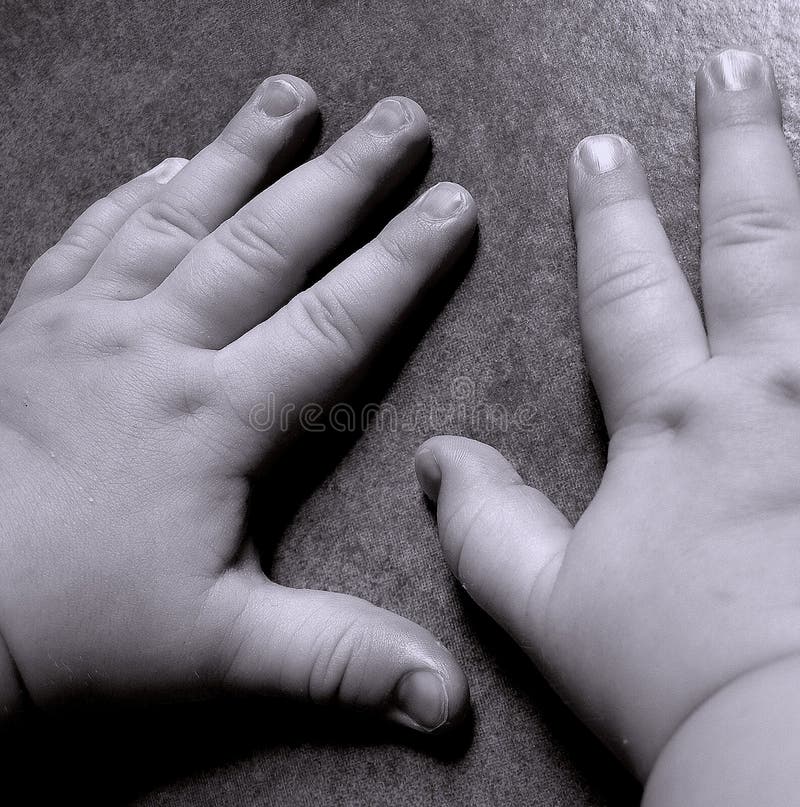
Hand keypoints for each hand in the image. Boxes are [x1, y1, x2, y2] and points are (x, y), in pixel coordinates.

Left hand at [0, 74, 474, 733]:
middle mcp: (153, 349)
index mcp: (211, 416)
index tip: (453, 205)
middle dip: (346, 176)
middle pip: (268, 240)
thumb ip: (341, 660)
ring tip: (293, 94)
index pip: (334, 318)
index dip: (403, 260)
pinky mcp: (34, 328)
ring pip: (180, 215)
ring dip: (243, 151)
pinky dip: (138, 192)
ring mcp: (85, 328)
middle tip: (402, 120)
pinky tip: (170, 161)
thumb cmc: (81, 632)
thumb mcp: (225, 654)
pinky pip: (93, 237)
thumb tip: (447, 698)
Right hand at [416, 47, 799, 782]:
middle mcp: (774, 390)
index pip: (630, 288)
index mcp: (676, 420)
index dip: (609, 213)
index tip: (599, 148)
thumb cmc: (676, 676)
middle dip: (739, 146)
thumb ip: (484, 526)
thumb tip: (438, 462)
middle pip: (754, 236)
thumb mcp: (546, 605)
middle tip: (734, 70)